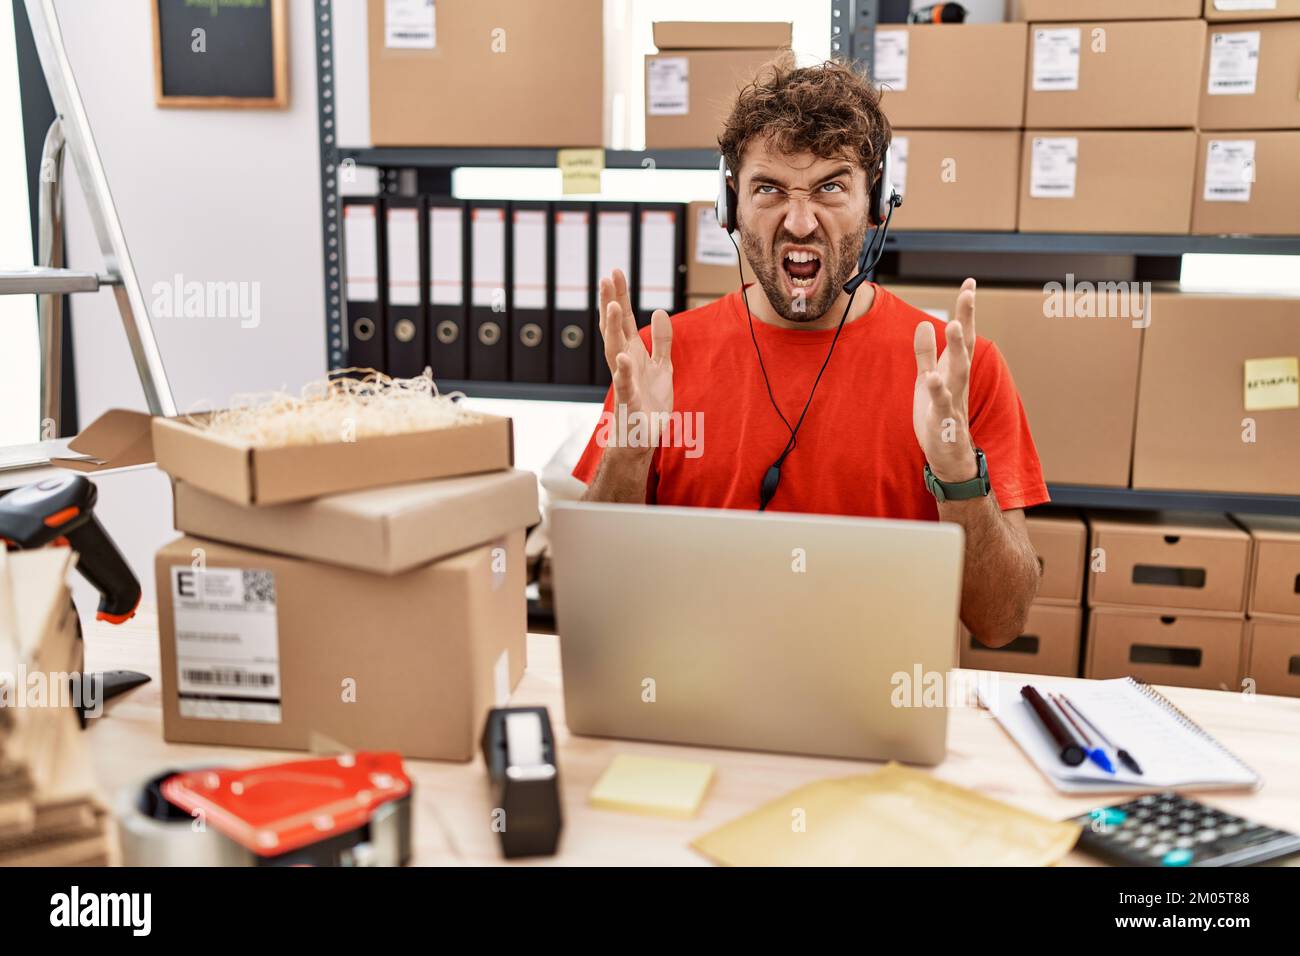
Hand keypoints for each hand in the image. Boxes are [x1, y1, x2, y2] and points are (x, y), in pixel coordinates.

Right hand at [598, 269, 672, 450]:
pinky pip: (625, 385)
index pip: (623, 320)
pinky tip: (622, 357)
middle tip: (606, 278)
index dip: (620, 296)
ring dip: (612, 329)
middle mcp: (623, 363)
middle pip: (614, 328)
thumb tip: (659, 311)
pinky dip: (623, 372)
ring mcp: (624, 381)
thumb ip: (660, 340)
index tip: (615, 272)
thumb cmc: (649, 403)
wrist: (642, 437)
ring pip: (614, 351)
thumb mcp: (661, 366)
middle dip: (610, 303)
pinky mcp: (629, 402)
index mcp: (632, 353)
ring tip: (611, 307)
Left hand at [913, 278, 977, 483]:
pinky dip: (939, 390)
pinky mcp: (943, 420)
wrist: (948, 455)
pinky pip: (942, 403)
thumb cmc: (938, 414)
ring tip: (955, 326)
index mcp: (955, 369)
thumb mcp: (927, 379)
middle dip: (967, 320)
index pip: (964, 335)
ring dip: (957, 349)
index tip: (969, 282)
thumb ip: (925, 353)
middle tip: (968, 294)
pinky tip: (933, 377)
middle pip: (965, 346)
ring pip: (958, 371)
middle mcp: (959, 380)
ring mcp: (954, 399)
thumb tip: (925, 323)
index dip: (966, 310)